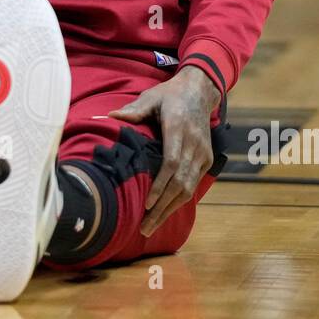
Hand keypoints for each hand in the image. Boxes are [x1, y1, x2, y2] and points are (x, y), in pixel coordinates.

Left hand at [108, 65, 220, 235]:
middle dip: (162, 208)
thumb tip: (111, 116)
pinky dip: (180, 201)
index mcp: (179, 128)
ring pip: (188, 188)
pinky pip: (194, 184)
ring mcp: (203, 153)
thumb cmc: (170, 95)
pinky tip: (166, 212)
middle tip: (144, 227)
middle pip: (180, 183)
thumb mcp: (152, 97)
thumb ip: (134, 109)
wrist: (200, 90)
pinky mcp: (207, 159)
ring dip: (170, 210)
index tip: (147, 204)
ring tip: (152, 226)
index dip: (160, 186)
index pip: (171, 163)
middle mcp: (194, 144)